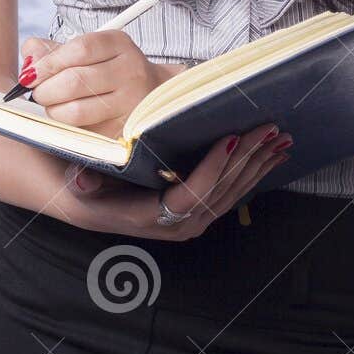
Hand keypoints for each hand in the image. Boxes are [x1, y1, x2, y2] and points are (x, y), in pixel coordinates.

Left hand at [18, 30, 189, 139]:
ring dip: (53, 111)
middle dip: (45, 90)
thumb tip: (29, 54)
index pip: (79, 50)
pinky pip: (85, 131)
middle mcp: (129, 71)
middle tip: (37, 93)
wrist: (150, 92)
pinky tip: (66, 118)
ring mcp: (130, 102)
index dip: (48, 64)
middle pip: (75, 81)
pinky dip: (67, 126)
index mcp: (118, 44)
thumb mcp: (86, 49)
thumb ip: (53, 49)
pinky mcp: (124, 129)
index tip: (30, 75)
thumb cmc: (108, 68)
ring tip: (50, 106)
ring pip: (78, 111)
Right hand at [64, 121, 291, 239]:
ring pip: (232, 193)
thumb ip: (81, 182)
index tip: (228, 139)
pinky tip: (271, 155)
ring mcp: (191, 221)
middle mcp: (177, 225)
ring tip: (280, 139)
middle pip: (220, 191)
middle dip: (246, 158)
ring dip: (257, 165)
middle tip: (269, 129)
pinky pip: (231, 193)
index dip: (212, 169)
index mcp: (150, 217)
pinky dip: (253, 172)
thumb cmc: (79, 186)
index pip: (191, 195)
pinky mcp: (198, 212)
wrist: (82, 201)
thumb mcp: (74, 182)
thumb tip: (83, 178)